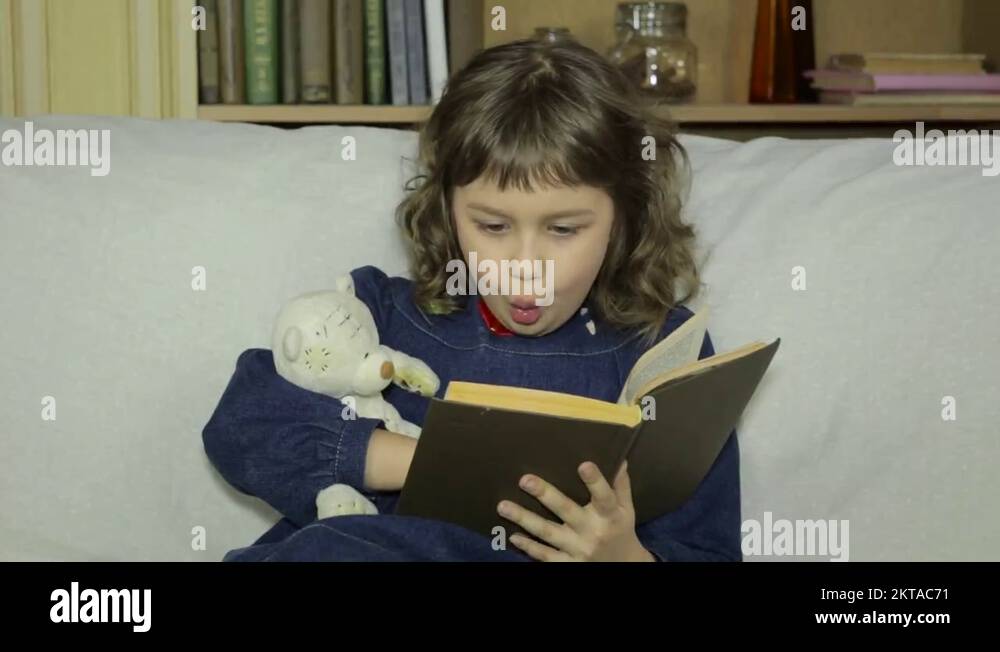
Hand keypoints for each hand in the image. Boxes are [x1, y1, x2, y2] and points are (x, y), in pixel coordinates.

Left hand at [496, 461, 655, 561]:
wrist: (623, 567)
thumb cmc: (621, 530)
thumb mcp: (626, 509)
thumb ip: (620, 485)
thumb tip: (619, 458)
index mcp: (610, 515)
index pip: (604, 496)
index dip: (595, 481)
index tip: (583, 465)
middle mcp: (592, 532)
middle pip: (566, 511)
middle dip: (545, 495)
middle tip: (525, 480)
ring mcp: (578, 550)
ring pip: (547, 533)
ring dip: (524, 519)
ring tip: (503, 506)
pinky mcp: (568, 564)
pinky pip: (545, 555)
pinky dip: (529, 546)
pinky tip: (513, 535)